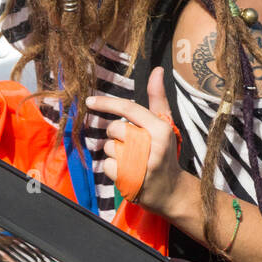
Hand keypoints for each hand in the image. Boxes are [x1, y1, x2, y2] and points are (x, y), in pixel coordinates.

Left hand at [87, 66, 183, 215]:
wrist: (172, 191)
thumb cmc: (165, 152)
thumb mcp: (164, 124)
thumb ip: (157, 98)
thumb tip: (157, 70)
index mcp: (160, 128)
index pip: (128, 108)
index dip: (106, 103)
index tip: (89, 101)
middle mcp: (152, 144)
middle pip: (115, 129)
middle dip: (116, 135)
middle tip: (131, 144)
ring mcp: (141, 164)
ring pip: (109, 148)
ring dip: (115, 153)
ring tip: (131, 160)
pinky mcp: (131, 180)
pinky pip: (107, 166)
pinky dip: (112, 169)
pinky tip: (126, 172)